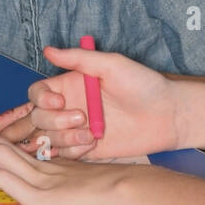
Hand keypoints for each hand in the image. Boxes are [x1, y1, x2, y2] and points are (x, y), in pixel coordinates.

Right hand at [0, 46, 185, 159]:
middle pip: (36, 118)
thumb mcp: (112, 65)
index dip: (41, 99)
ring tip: (89, 135)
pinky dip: (72, 151)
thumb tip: (48, 49)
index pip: (37, 93)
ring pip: (47, 138)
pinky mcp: (85, 149)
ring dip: (63, 138)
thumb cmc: (144, 85)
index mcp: (70, 85)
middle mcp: (69, 108)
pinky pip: (63, 154)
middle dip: (53, 122)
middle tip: (80, 118)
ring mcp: (75, 130)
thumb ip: (79, 59)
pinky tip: (92, 144)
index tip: (60, 101)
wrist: (168, 116)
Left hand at [0, 129, 148, 204]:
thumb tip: (71, 199)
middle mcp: (46, 167)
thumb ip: (77, 191)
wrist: (131, 192)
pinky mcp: (38, 194)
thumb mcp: (95, 190)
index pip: (22, 152)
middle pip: (6, 146)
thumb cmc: (123, 194)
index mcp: (58, 167)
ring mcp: (41, 179)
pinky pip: (2, 178)